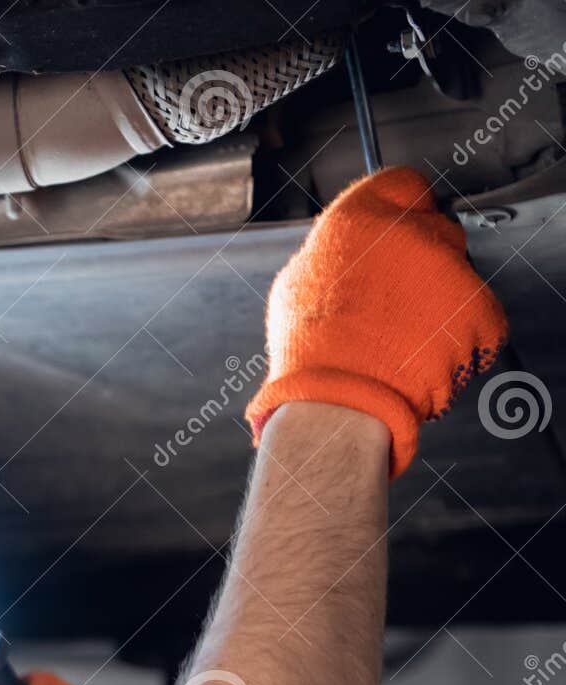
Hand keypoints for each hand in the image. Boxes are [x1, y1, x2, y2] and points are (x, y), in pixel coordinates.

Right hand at [245, 166, 507, 477]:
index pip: (402, 185)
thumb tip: (355, 247)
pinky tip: (424, 357)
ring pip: (457, 277)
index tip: (405, 223)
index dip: (404, 208)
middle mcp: (410, 234)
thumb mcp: (296, 285)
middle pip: (437, 230)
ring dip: (440, 303)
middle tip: (394, 302)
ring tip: (401, 340)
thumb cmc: (309, 353)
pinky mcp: (481, 311)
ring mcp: (450, 272)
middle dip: (422, 260)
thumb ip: (333, 253)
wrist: (338, 405)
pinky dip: (461, 339)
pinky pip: (480, 318)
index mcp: (357, 220)